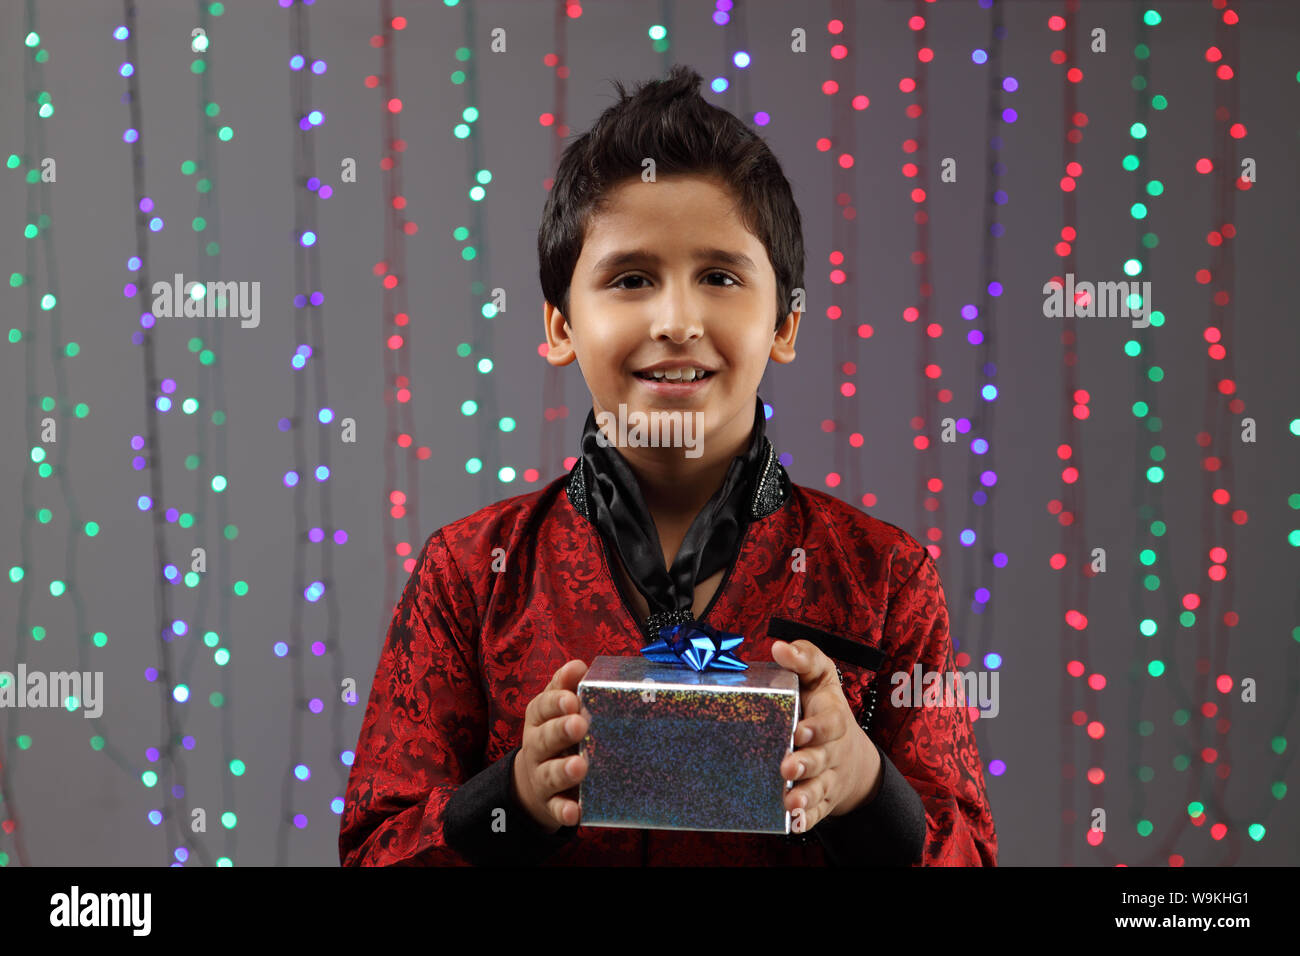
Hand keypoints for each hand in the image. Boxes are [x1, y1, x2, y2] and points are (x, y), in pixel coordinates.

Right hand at [511, 659, 590, 833]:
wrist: (533, 782)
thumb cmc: (555, 734)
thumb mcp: (556, 708)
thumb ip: (566, 686)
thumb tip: (579, 665)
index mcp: (538, 719)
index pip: (542, 707)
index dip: (555, 702)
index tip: (572, 698)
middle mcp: (536, 747)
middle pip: (544, 738)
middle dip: (560, 731)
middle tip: (580, 724)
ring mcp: (541, 777)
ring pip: (549, 773)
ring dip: (563, 770)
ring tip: (580, 767)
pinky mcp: (550, 804)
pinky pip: (555, 808)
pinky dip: (563, 810)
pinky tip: (574, 811)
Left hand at [770, 640, 881, 833]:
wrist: (849, 750)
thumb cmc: (823, 706)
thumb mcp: (820, 675)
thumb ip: (803, 658)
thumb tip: (779, 647)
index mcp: (832, 718)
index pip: (831, 722)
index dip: (818, 728)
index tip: (799, 731)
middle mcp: (832, 751)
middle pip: (823, 759)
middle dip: (806, 764)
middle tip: (788, 767)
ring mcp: (828, 777)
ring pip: (819, 788)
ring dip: (805, 796)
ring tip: (790, 801)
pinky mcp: (821, 800)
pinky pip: (816, 813)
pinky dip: (806, 819)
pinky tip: (793, 823)